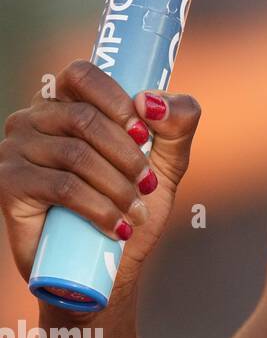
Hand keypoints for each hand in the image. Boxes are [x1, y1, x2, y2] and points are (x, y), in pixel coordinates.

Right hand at [0, 59, 200, 296]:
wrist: (106, 263)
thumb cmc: (134, 202)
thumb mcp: (168, 159)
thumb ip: (178, 122)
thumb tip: (151, 100)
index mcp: (68, 102)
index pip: (83, 74)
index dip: (118, 100)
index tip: (144, 134)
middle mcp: (34, 118)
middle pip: (85, 119)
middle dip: (128, 156)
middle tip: (148, 184)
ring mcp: (16, 149)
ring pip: (77, 155)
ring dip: (119, 187)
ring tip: (136, 211)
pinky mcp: (9, 183)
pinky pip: (63, 187)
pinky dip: (101, 208)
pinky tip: (118, 226)